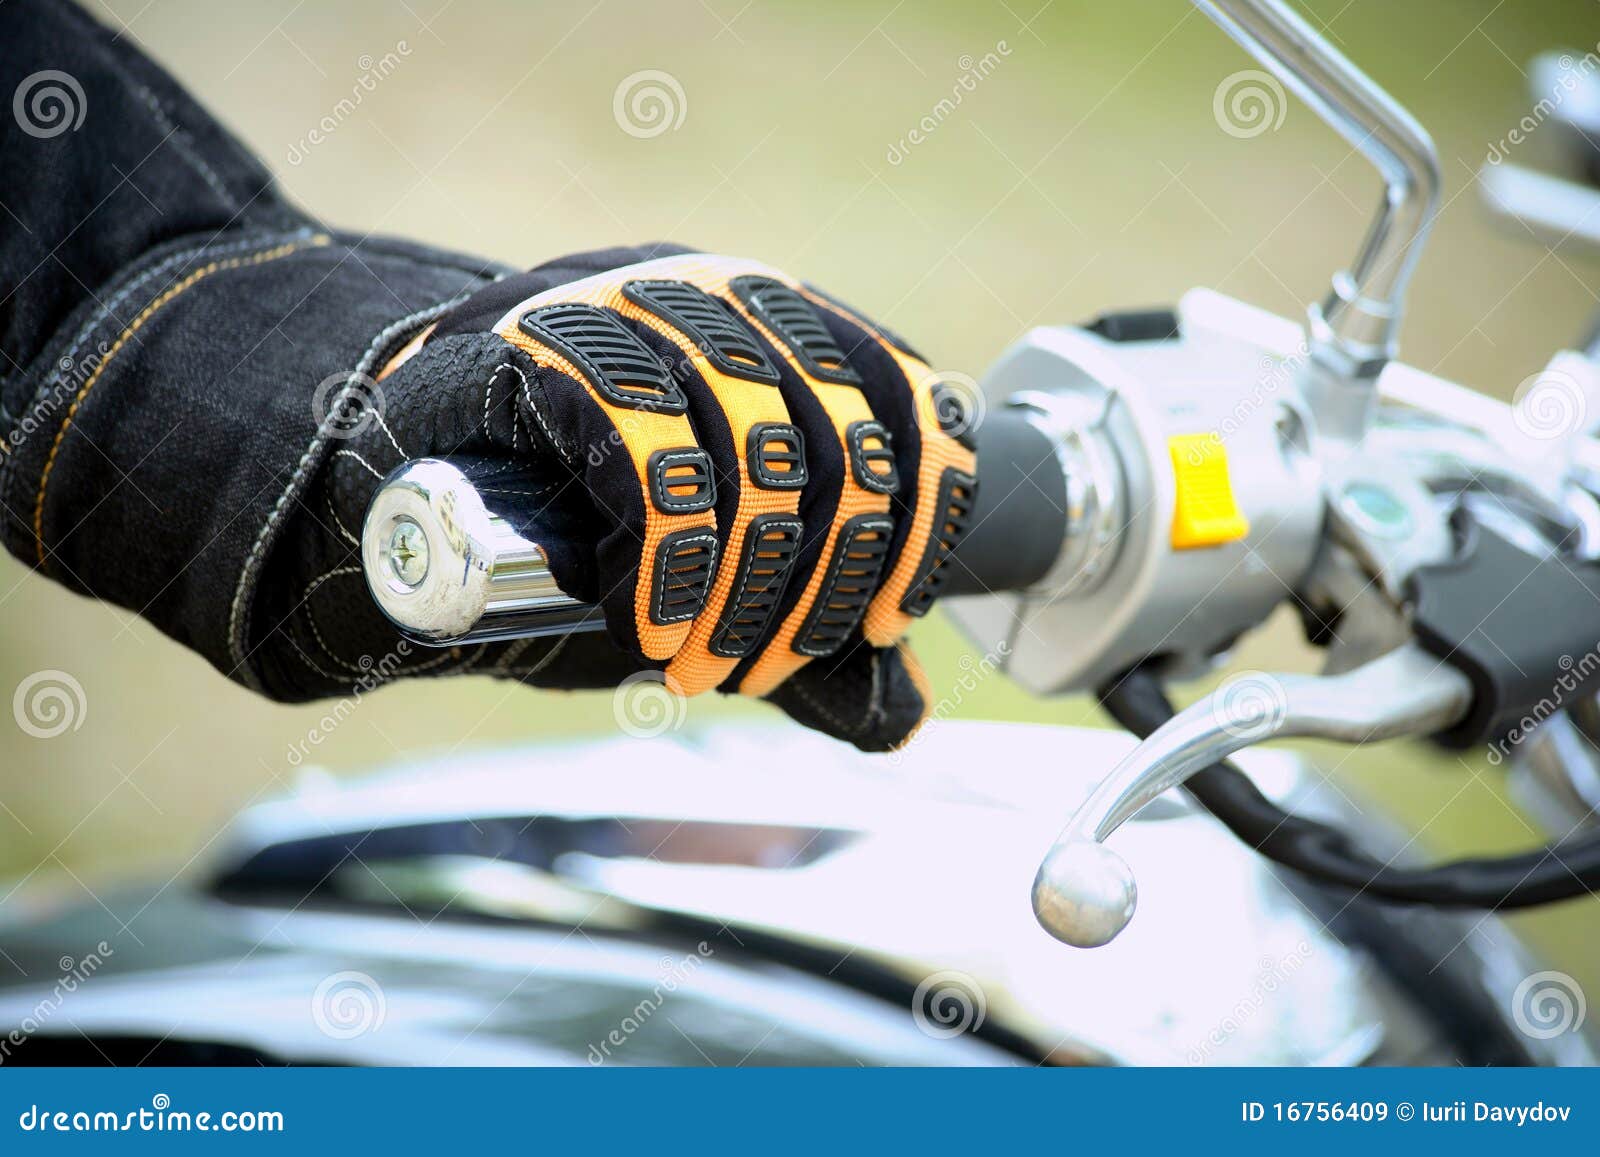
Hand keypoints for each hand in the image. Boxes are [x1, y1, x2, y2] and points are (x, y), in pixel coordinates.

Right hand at [310, 244, 977, 750]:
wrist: (389, 497)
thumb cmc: (562, 538)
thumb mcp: (707, 592)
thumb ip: (799, 636)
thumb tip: (901, 715)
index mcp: (785, 330)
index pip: (912, 403)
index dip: (920, 526)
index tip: (880, 625)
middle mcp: (718, 297)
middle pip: (837, 439)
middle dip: (819, 587)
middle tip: (766, 672)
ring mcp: (623, 306)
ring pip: (746, 444)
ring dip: (744, 584)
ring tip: (701, 667)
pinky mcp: (528, 344)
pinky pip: (636, 442)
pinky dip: (666, 552)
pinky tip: (652, 620)